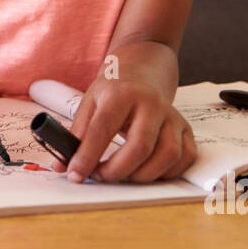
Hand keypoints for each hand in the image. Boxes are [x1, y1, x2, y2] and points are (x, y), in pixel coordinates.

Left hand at [57, 76, 195, 182]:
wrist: (143, 72)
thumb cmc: (115, 90)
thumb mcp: (90, 103)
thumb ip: (76, 134)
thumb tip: (62, 166)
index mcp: (122, 94)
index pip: (103, 128)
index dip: (88, 155)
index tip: (75, 174)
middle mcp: (151, 104)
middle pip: (140, 147)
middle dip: (117, 171)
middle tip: (101, 176)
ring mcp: (172, 116)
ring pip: (167, 155)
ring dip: (142, 175)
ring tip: (123, 174)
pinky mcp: (185, 128)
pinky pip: (184, 158)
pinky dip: (166, 173)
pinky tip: (147, 170)